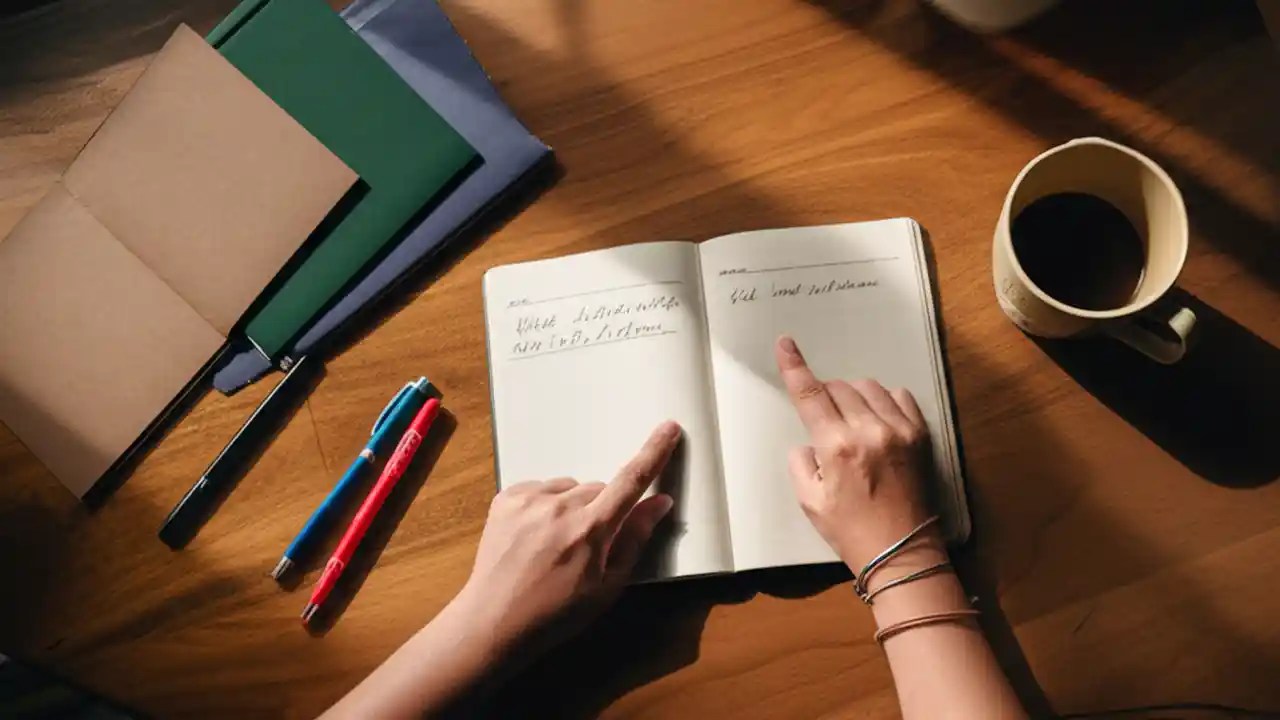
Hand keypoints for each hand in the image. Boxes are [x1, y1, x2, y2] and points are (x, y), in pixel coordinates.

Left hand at [454, 421, 679, 653]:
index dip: (653, 453)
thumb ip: (635, 539)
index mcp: (590, 530)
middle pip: (599, 489)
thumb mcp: (608, 587)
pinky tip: (536, 536)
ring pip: (570, 488)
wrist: (494, 621)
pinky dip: (545, 506)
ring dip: (572, 506)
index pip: (631, 482)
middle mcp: (560, 507)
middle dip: (602, 510)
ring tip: (556, 543)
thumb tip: (660, 501)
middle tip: (589, 546)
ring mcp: (529, 499)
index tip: (668, 429)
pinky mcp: (506, 498)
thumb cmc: (557, 613)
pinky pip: (541, 489)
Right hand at [774, 335, 938, 571]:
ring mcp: (899, 430)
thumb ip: (801, 462)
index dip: (794, 367)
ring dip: (853, 395)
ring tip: (851, 421)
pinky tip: (877, 420)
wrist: (903, 551)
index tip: (785, 344)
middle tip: (825, 420)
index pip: (810, 394)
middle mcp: (869, 431)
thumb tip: (810, 440)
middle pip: (839, 388)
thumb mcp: (809, 501)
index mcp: (837, 447)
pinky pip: (899, 396)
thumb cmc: (851, 531)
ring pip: (868, 387)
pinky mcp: (920, 435)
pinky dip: (883, 400)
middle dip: (825, 395)